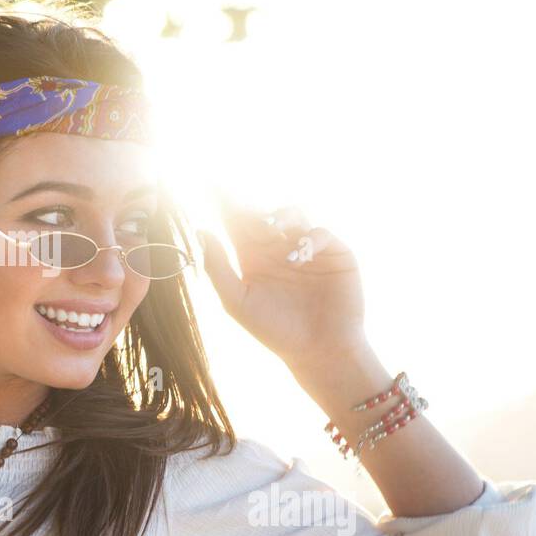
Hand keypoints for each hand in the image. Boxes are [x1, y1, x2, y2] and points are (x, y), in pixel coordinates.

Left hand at [196, 198, 367, 368]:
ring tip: (269, 226)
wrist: (318, 351)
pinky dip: (309, 237)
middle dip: (249, 204)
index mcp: (253, 257)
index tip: (210, 184)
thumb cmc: (275, 330)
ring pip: (293, 215)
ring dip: (280, 216)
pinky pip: (321, 233)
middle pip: (262, 214)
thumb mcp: (237, 301)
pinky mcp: (334, 254)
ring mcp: (307, 249)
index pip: (236, 224)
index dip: (225, 204)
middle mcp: (278, 248)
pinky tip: (297, 255)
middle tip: (235, 195)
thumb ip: (218, 267)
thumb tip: (201, 230)